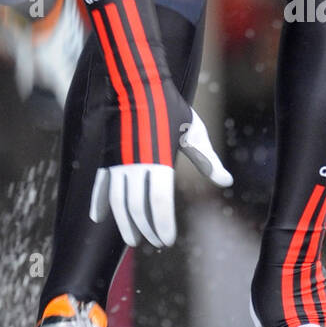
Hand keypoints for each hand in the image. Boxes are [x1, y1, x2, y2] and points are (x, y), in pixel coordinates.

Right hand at [90, 108, 232, 246]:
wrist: (139, 84)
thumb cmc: (171, 109)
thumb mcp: (195, 134)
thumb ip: (207, 162)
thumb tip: (227, 182)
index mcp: (159, 161)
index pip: (159, 203)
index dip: (162, 224)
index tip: (167, 240)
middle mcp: (136, 165)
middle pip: (136, 208)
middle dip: (146, 229)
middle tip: (154, 241)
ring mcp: (118, 162)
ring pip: (117, 202)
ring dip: (124, 224)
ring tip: (132, 239)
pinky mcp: (106, 158)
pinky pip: (99, 187)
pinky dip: (98, 204)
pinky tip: (99, 218)